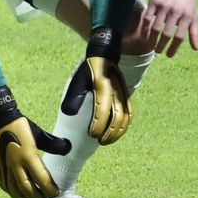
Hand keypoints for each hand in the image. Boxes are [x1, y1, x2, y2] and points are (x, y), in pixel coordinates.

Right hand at [0, 86, 65, 197]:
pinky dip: (11, 192)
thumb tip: (68, 148)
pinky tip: (17, 193)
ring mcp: (4, 167)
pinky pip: (3, 185)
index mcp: (28, 156)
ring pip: (14, 191)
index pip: (42, 181)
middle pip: (28, 190)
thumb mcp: (41, 134)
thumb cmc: (22, 127)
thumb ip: (55, 144)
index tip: (55, 193)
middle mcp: (15, 164)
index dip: (50, 190)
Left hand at [59, 29, 130, 145]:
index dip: (98, 124)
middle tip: (99, 141)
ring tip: (107, 141)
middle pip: (116, 117)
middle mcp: (116, 93)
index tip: (91, 134)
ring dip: (117, 131)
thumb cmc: (89, 69)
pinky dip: (125, 125)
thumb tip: (68, 113)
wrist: (106, 55)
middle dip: (108, 131)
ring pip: (124, 117)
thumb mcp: (77, 79)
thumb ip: (73, 96)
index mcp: (103, 88)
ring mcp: (123, 95)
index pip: (102, 111)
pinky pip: (129, 113)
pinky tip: (118, 133)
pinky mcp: (126, 96)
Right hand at [139, 0, 197, 56]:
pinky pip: (147, 18)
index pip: (179, 36)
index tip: (169, 55)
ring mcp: (164, 7)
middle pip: (166, 34)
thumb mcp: (194, 14)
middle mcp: (176, 11)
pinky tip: (144, 34)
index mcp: (187, 16)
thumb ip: (194, 31)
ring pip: (155, 27)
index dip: (173, 48)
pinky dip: (144, 28)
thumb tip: (195, 48)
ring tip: (150, 45)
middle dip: (161, 45)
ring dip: (151, 39)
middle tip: (157, 51)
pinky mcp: (154, 2)